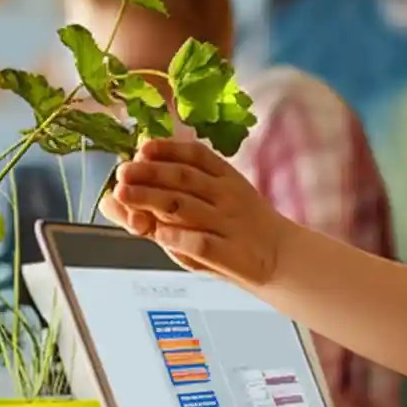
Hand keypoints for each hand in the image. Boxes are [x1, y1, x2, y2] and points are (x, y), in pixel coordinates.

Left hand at [100, 139, 289, 286]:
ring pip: (185, 208)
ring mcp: (229, 225)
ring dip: (151, 198)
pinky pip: (202, 243)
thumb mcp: (219, 198)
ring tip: (124, 194)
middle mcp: (228, 196)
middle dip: (149, 172)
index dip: (168, 149)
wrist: (283, 257)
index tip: (142, 149)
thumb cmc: (240, 227)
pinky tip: (158, 233)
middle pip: (184, 178)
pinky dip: (179, 237)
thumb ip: (181, 188)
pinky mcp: (231, 254)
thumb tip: (133, 176)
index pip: (196, 155)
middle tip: (123, 172)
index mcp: (226, 178)